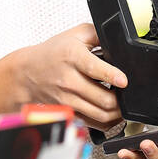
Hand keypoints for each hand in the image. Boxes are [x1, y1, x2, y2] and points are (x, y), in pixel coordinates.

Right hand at [6, 23, 128, 131]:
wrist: (27, 73)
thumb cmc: (52, 54)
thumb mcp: (75, 35)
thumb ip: (98, 34)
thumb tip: (119, 40)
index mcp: (72, 57)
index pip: (94, 69)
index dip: (111, 76)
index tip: (123, 80)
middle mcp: (69, 80)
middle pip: (103, 98)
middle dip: (122, 98)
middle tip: (130, 93)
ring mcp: (68, 99)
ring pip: (101, 114)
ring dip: (118, 112)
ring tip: (123, 104)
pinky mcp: (69, 112)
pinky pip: (94, 124)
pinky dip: (108, 121)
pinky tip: (112, 112)